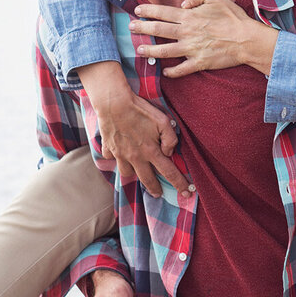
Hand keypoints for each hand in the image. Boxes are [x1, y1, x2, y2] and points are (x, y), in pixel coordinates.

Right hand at [79, 62, 189, 195]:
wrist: (113, 103)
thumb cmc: (140, 110)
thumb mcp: (163, 121)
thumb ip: (170, 139)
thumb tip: (169, 153)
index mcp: (150, 151)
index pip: (169, 172)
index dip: (179, 184)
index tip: (186, 194)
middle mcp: (135, 157)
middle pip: (147, 179)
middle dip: (155, 189)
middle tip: (158, 194)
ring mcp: (120, 154)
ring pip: (126, 173)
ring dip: (133, 174)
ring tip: (138, 171)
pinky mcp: (109, 147)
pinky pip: (111, 158)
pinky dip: (115, 158)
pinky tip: (119, 153)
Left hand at [132, 0, 277, 76]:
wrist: (247, 40)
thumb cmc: (233, 17)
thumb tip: (182, 3)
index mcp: (189, 17)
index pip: (163, 12)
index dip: (148, 11)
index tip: (137, 10)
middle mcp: (187, 32)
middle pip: (158, 30)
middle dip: (142, 28)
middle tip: (131, 28)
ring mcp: (192, 49)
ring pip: (164, 51)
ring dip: (150, 51)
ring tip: (139, 50)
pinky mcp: (199, 63)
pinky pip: (181, 69)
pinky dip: (172, 72)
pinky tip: (165, 72)